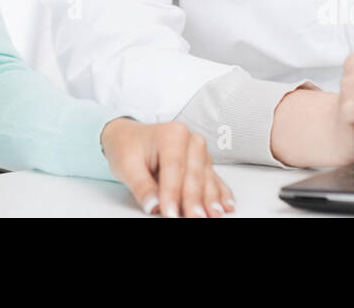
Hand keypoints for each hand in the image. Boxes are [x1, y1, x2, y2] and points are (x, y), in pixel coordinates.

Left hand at [99, 119, 235, 217]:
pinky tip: (227, 206)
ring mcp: (199, 152)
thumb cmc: (128, 147)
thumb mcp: (126, 166)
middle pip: (194, 174)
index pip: (174, 168)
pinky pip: (215, 179)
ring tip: (214, 215)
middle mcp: (190, 141)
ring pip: (207, 179)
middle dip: (194, 200)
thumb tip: (154, 206)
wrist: (129, 136)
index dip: (173, 193)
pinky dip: (221, 194)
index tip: (170, 213)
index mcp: (171, 135)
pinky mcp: (203, 164)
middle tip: (195, 218)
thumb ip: (142, 186)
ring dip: (211, 199)